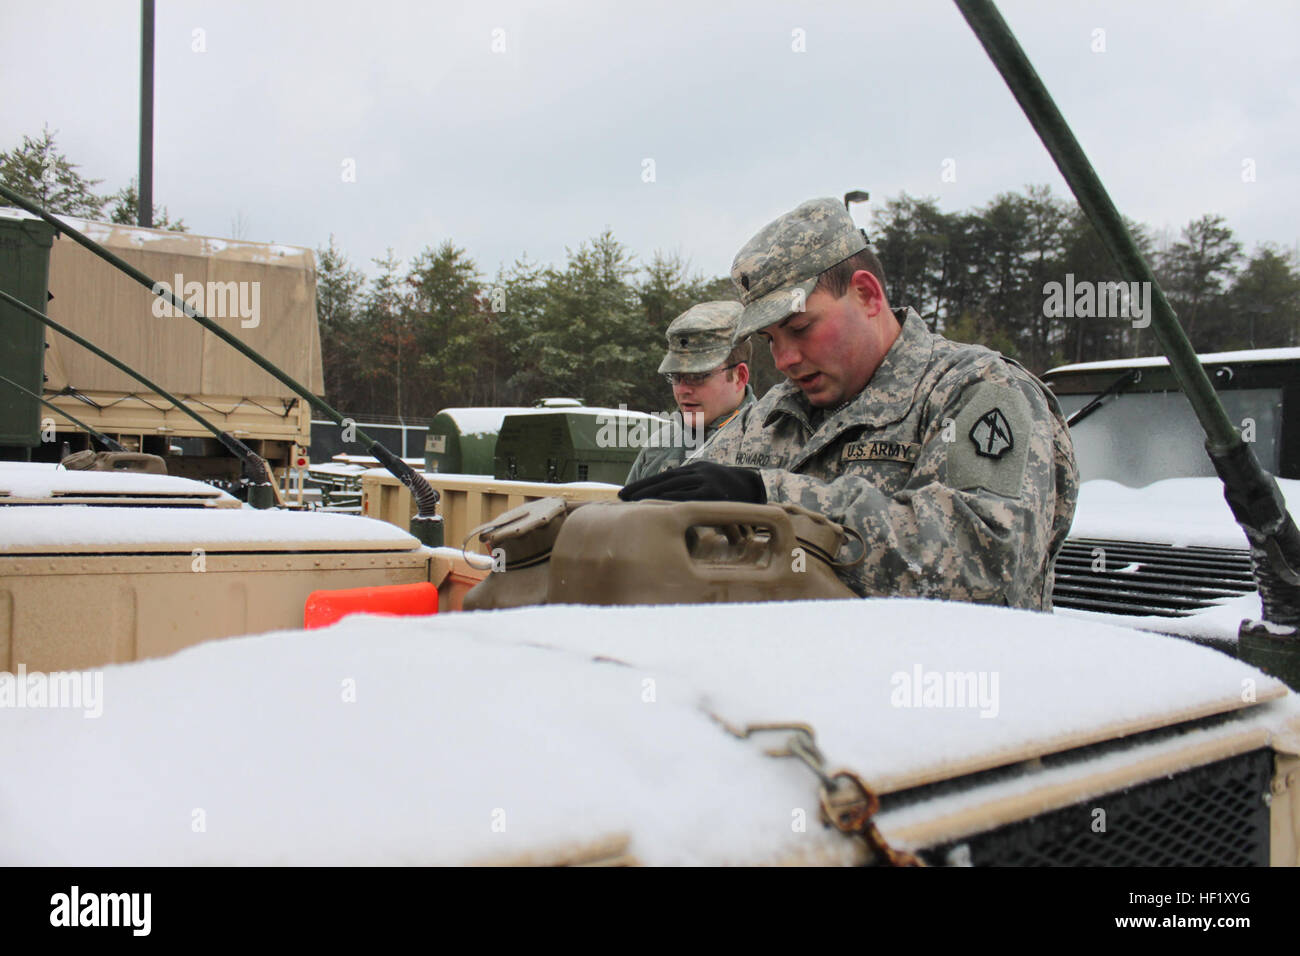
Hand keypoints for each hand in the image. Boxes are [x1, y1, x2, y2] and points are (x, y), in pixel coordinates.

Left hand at [619, 461, 766, 502]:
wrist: (758, 488)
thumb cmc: (731, 489)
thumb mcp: (710, 479)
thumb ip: (691, 483)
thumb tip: (669, 491)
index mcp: (696, 467)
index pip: (664, 476)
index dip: (643, 483)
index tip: (625, 491)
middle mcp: (699, 471)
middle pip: (663, 480)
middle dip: (640, 489)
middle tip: (621, 497)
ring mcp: (706, 481)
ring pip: (671, 488)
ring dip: (649, 495)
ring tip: (631, 504)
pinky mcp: (713, 493)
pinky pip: (686, 498)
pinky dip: (668, 502)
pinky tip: (654, 507)